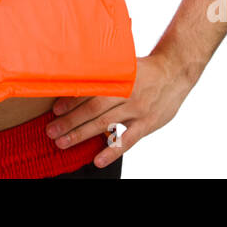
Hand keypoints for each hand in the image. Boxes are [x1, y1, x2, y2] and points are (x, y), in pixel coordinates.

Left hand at [45, 53, 193, 168]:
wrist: (175, 72)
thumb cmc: (144, 70)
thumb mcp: (125, 66)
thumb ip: (105, 74)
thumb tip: (76, 79)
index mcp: (118, 77)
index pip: (90, 90)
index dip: (71, 100)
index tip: (55, 109)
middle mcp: (126, 92)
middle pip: (93, 108)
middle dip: (70, 121)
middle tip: (51, 130)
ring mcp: (137, 109)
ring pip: (105, 124)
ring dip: (81, 135)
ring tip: (62, 143)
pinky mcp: (147, 123)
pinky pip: (127, 140)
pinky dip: (111, 151)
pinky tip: (97, 160)